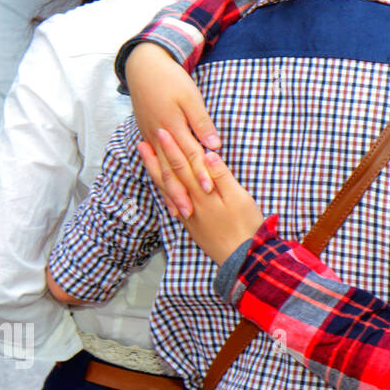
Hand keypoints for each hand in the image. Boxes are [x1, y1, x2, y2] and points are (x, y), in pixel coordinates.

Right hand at [124, 43, 220, 216]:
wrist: (143, 67)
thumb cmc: (170, 79)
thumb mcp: (190, 97)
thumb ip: (201, 122)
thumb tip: (213, 145)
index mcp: (171, 126)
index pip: (189, 155)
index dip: (200, 173)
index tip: (209, 190)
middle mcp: (158, 136)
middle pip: (172, 169)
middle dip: (182, 192)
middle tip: (191, 213)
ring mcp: (150, 137)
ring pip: (160, 170)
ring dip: (170, 191)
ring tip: (177, 211)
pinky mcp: (147, 135)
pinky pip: (154, 163)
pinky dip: (160, 179)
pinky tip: (165, 190)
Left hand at [137, 129, 263, 265]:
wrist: (243, 258)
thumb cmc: (246, 226)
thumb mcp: (239, 198)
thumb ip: (222, 176)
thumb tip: (207, 155)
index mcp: (202, 193)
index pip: (183, 166)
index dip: (172, 148)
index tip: (162, 131)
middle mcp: (190, 203)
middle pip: (169, 176)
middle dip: (157, 157)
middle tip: (144, 140)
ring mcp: (188, 215)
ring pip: (167, 190)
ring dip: (156, 172)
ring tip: (146, 158)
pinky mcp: (191, 224)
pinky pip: (172, 204)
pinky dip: (163, 191)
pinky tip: (161, 186)